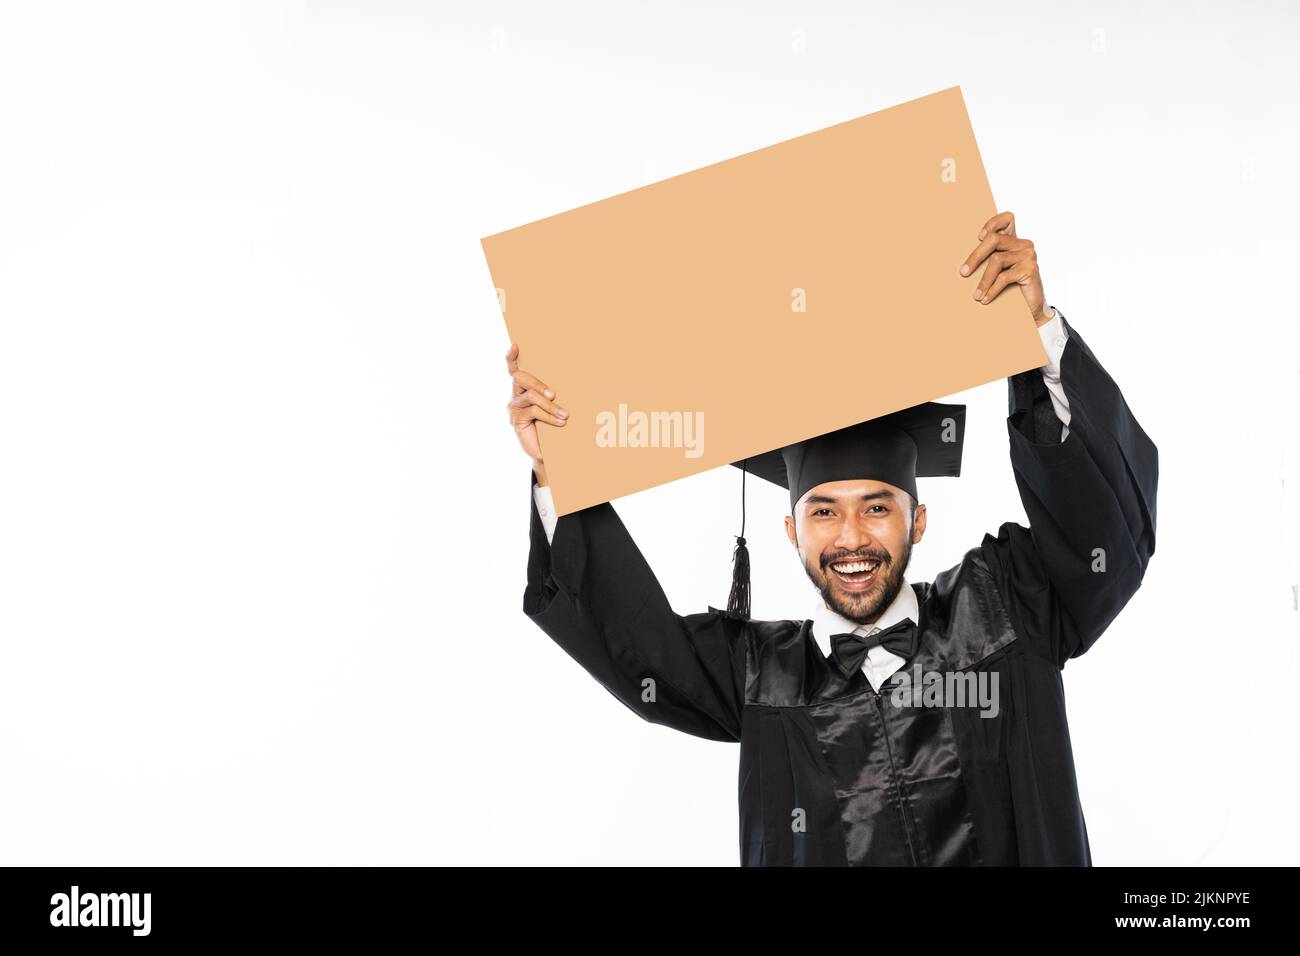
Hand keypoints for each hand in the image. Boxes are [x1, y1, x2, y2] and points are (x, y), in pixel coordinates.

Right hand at [505, 343, 566, 484]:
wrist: (548, 452)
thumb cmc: (554, 425)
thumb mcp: (556, 407)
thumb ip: (557, 394)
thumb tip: (580, 376)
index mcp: (524, 389)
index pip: (514, 370)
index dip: (512, 358)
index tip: (515, 346)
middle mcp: (516, 396)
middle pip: (521, 378)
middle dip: (538, 383)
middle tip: (554, 394)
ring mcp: (515, 408)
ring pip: (531, 397)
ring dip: (550, 405)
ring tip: (565, 414)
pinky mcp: (517, 420)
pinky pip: (533, 411)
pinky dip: (549, 416)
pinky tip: (561, 422)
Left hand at [959, 211, 1050, 325]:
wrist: (1031, 308)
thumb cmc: (1012, 288)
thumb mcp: (998, 271)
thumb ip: (987, 260)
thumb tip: (962, 264)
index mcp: (1014, 241)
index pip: (1007, 219)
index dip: (993, 223)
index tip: (978, 237)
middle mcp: (1023, 244)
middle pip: (994, 240)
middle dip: (975, 256)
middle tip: (963, 273)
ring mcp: (1028, 255)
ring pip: (997, 260)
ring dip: (983, 280)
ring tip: (976, 295)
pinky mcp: (1030, 269)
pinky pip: (1004, 277)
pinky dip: (992, 289)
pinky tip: (985, 299)